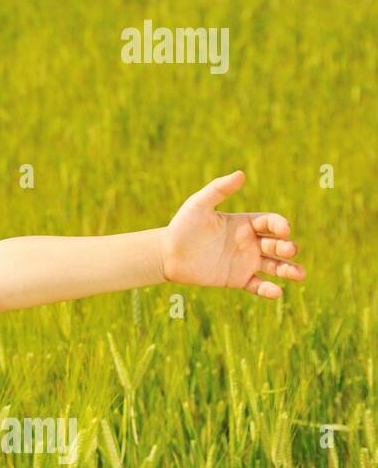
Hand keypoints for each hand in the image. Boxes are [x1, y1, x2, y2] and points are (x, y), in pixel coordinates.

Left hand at [161, 170, 304, 298]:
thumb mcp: (199, 205)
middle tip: (288, 249)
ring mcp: (244, 262)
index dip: (280, 226)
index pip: (270, 223)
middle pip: (277, 245)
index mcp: (244, 224)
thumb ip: (219, 190)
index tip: (283, 229)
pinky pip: (257, 286)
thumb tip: (241, 174)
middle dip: (287, 247)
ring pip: (274, 266)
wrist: (167, 254)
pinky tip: (276, 292)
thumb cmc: (182, 226)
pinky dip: (268, 290)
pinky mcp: (236, 279)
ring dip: (289, 269)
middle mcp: (249, 243)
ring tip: (300, 274)